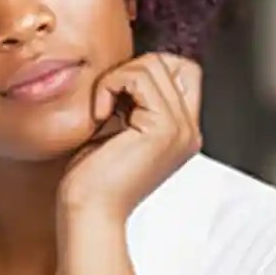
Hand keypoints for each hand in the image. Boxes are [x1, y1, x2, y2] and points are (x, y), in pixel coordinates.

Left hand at [58, 52, 202, 222]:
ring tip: (101, 111)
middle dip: (130, 71)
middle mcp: (187, 130)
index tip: (115, 98)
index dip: (146, 71)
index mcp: (180, 132)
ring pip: (154, 64)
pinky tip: (99, 115)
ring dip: (116, 78)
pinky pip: (138, 77)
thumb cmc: (90, 181)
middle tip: (106, 102)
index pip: (182, 72)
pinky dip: (110, 85)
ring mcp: (180, 128)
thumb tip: (122, 72)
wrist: (87, 212)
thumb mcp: (115, 133)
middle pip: (170, 62)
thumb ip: (130, 105)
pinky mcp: (163, 128)